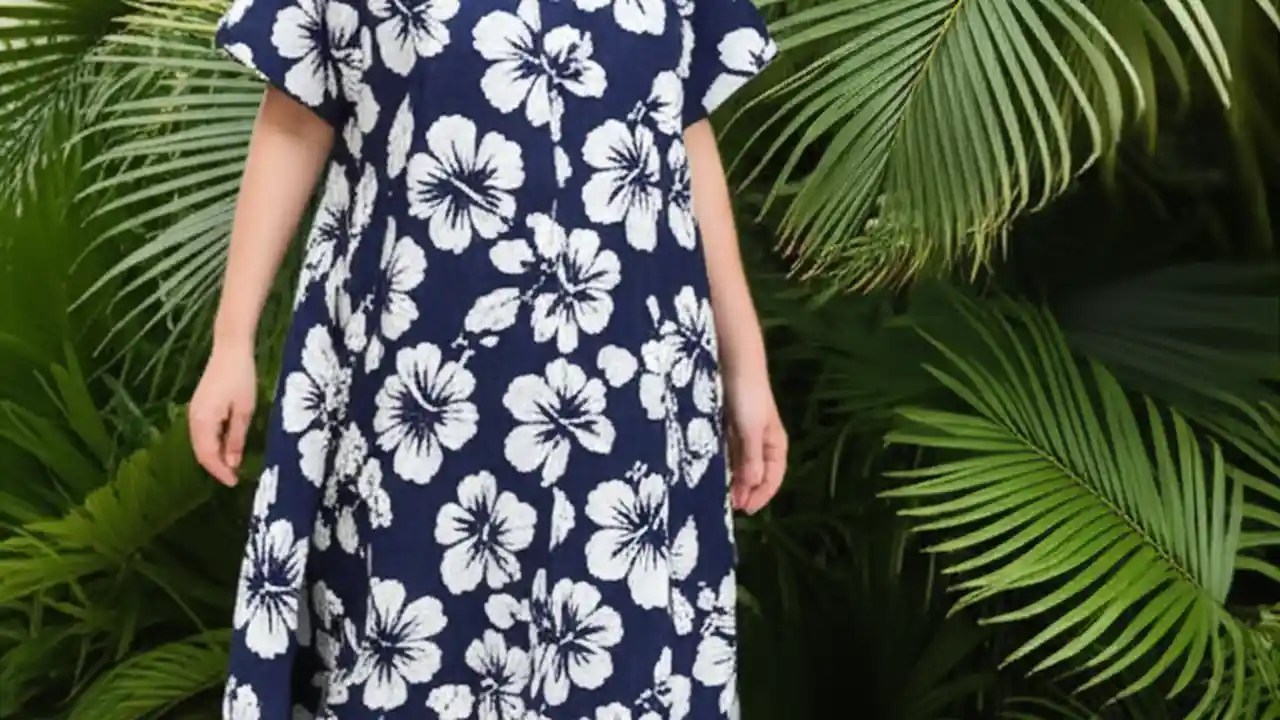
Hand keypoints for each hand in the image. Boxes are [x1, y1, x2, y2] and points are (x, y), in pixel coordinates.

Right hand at [189, 342, 256, 486]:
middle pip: (200, 452)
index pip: (207, 456)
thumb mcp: (244, 411)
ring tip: (231, 468)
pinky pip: (201, 433)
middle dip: (215, 468)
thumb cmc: (241, 378)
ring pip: (199, 443)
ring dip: (213, 457)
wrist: (230, 350)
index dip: (220, 472)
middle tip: (234, 479)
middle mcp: (193, 419)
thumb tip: (232, 464)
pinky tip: (224, 448)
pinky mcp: (198, 407)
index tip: (234, 483)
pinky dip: (211, 445)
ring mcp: (193, 412)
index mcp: (203, 421)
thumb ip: (236, 438)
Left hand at [724, 369, 786, 513]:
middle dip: (745, 491)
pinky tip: (712, 472)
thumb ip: (751, 457)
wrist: (734, 361)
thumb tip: (752, 486)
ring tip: (719, 494)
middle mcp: (762, 442)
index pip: (773, 477)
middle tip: (728, 507)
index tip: (744, 510)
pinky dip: (724, 465)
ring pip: (741, 465)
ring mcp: (745, 434)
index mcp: (775, 443)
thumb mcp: (751, 428)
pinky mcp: (729, 426)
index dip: (761, 495)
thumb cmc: (747, 394)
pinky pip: (728, 452)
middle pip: (756, 474)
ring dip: (733, 480)